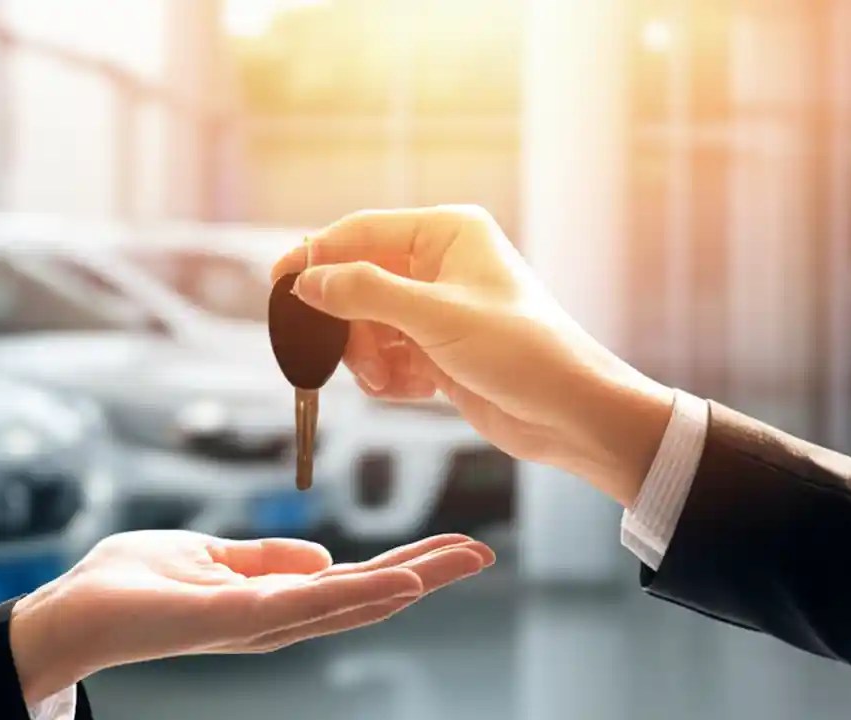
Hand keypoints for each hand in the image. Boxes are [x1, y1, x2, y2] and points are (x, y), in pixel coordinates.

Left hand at [10, 530, 491, 702]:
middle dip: (426, 573)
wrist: (74, 610)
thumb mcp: (209, 554)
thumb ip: (263, 557)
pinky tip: (398, 581)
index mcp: (274, 600)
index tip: (456, 544)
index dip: (406, 563)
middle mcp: (277, 619)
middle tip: (484, 552)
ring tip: (460, 561)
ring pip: (349, 600)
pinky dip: (357, 591)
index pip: (353, 579)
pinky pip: (307, 601)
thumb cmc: (132, 583)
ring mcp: (259, 622)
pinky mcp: (235, 618)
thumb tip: (322, 554)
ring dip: (406, 581)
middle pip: (366, 594)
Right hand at [271, 205, 673, 505]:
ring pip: (367, 326)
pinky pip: (387, 358)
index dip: (316, 255)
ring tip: (382, 379)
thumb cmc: (522, 352)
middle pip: (358, 282)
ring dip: (365, 357)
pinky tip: (404, 391)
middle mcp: (440, 266)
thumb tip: (307, 282)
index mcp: (447, 234)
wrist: (572, 415)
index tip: (278, 282)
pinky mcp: (439, 352)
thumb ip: (365, 294)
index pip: (361, 232)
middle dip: (346, 322)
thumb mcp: (435, 316)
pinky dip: (386, 377)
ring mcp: (438, 311)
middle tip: (333, 352)